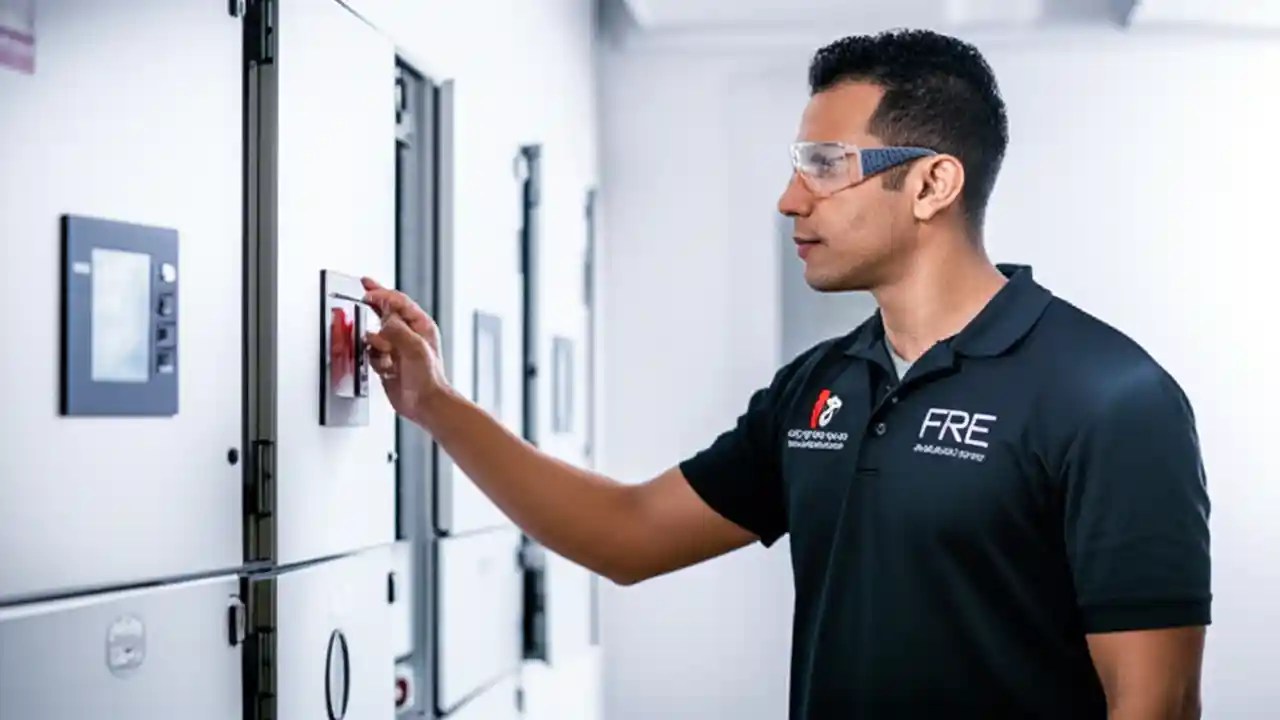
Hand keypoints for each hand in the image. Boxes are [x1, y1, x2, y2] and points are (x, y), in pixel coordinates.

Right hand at [361, 277, 450, 422]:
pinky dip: (375, 359)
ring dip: (376, 344)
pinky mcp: (387, 362)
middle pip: (387, 311)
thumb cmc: (429, 378)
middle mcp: (408, 335)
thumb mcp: (415, 348)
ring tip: (386, 354)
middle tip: (364, 289)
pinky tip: (385, 367)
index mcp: (420, 326)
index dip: (382, 294)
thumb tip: (384, 320)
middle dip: (374, 302)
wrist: (425, 403)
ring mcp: (397, 348)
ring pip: (375, 334)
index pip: (399, 302)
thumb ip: (397, 330)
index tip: (367, 291)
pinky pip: (372, 353)